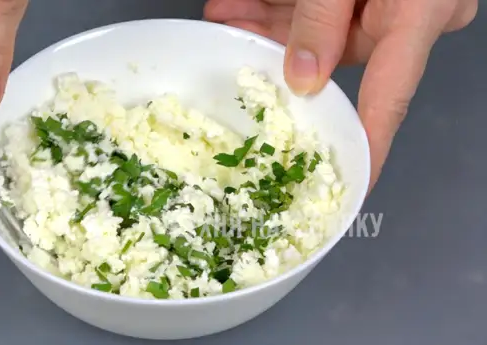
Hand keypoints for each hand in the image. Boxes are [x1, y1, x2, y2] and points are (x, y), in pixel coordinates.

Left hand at [204, 0, 476, 191]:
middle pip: (338, 58)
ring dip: (270, 23)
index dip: (366, 148)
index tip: (349, 189)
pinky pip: (324, 4)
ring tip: (225, 14)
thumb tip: (303, 77)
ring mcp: (391, 0)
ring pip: (323, 29)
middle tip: (232, 44)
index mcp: (418, 14)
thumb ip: (322, 17)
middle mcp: (409, 16)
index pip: (389, 101)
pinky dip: (283, 2)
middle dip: (278, 53)